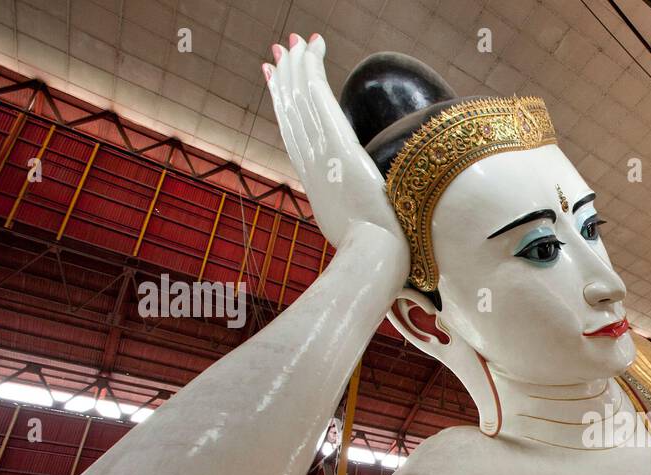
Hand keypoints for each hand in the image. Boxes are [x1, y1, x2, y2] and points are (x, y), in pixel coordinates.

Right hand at [264, 34, 405, 250]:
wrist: (374, 258)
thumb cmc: (374, 255)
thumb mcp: (356, 233)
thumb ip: (355, 218)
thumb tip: (367, 219)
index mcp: (316, 182)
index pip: (294, 136)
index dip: (284, 107)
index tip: (275, 84)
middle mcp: (312, 163)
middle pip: (292, 112)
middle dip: (284, 79)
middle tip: (277, 52)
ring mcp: (321, 153)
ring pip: (302, 99)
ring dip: (298, 66)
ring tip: (293, 40)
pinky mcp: (337, 144)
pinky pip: (320, 97)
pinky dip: (314, 70)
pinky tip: (312, 47)